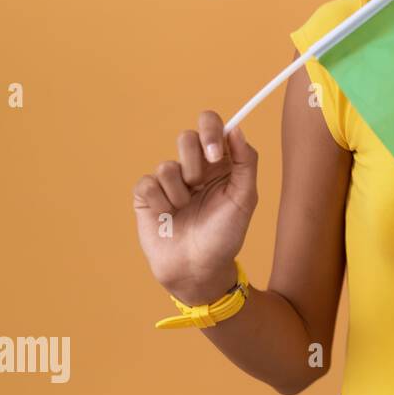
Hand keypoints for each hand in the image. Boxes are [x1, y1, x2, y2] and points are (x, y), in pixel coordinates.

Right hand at [133, 110, 258, 302]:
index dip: (211, 130)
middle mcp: (194, 167)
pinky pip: (148, 183)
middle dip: (193, 162)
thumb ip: (246, 162)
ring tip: (186, 209)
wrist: (199, 268)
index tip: (214, 153)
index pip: (212, 126)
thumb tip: (237, 130)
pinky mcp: (147, 195)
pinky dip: (161, 202)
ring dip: (180, 192)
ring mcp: (169, 180)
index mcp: (220, 164)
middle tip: (199, 183)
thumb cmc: (225, 234)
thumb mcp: (245, 198)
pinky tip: (168, 216)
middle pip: (186, 137)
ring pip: (167, 165)